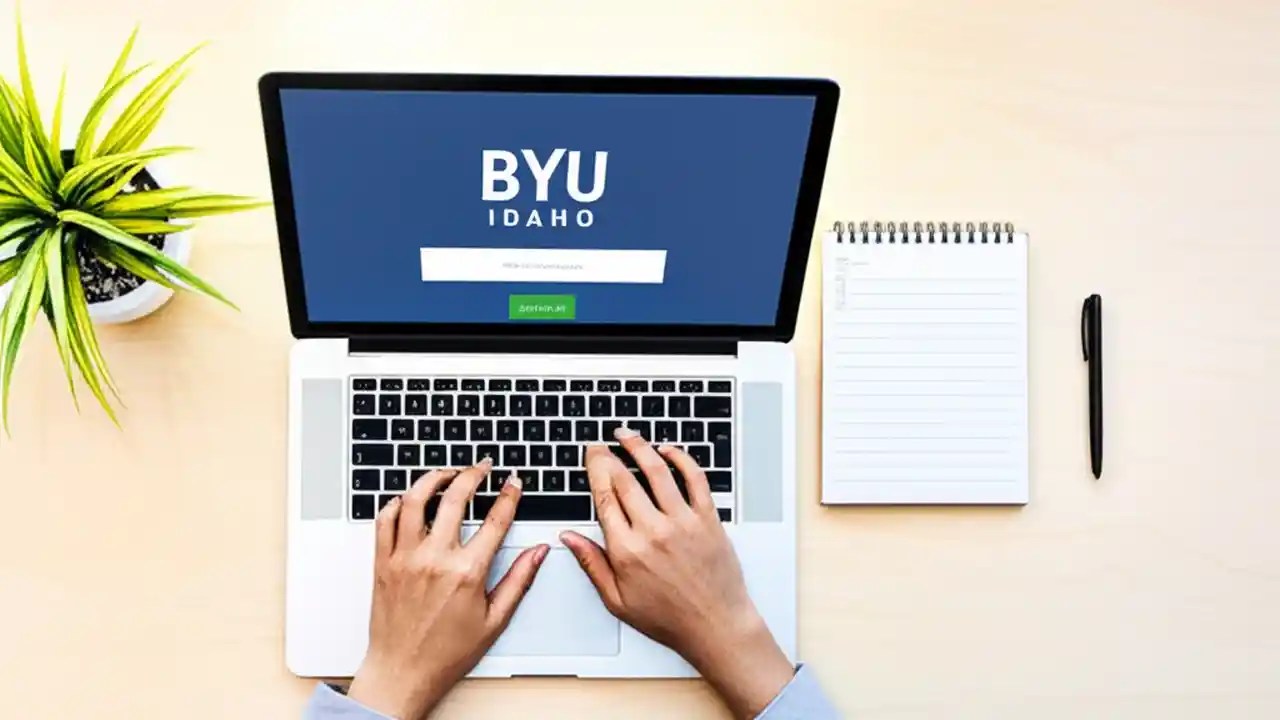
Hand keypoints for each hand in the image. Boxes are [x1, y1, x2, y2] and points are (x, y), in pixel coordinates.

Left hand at [347, 459, 548, 719]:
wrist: (402, 672)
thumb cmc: (446, 653)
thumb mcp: (495, 620)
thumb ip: (519, 580)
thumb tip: (538, 552)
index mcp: (467, 573)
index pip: (495, 520)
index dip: (508, 495)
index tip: (513, 482)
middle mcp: (434, 560)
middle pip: (455, 498)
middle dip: (473, 473)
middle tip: (481, 466)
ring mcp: (405, 558)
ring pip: (415, 499)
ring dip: (433, 478)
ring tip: (446, 473)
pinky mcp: (383, 563)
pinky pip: (385, 519)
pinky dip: (397, 502)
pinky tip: (410, 499)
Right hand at [560, 429, 794, 718]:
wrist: (715, 626)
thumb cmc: (669, 618)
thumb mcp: (617, 600)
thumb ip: (591, 564)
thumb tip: (569, 538)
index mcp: (627, 551)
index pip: (604, 497)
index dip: (594, 470)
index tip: (590, 456)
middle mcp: (653, 531)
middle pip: (625, 479)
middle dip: (609, 456)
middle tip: (602, 444)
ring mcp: (683, 522)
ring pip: (657, 470)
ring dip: (640, 447)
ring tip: (628, 436)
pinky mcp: (708, 519)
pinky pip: (695, 478)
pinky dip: (681, 459)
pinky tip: (669, 450)